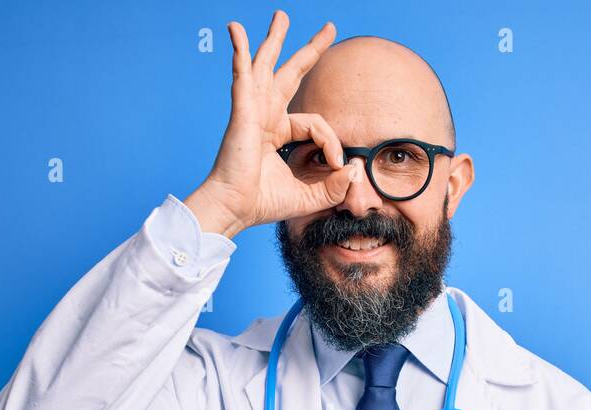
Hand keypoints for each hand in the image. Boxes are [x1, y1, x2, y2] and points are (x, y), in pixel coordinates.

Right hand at [183, 11, 353, 238]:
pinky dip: (240, 52)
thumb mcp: (310, 195)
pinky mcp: (242, 111)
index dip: (331, 142)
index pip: (317, 123)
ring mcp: (253, 110)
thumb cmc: (264, 203)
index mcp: (279, 132)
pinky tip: (236, 31)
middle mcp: (266, 116)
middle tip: (329, 29)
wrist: (236, 209)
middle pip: (290, 74)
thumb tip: (354, 169)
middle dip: (309, 51)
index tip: (336, 165)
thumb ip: (335, 185)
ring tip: (282, 15)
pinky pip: (242, 74)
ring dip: (274, 39)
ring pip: (266, 65)